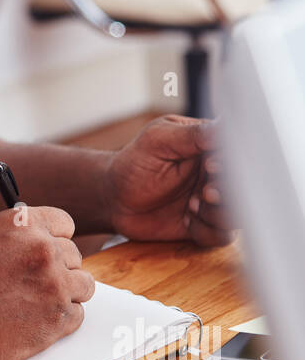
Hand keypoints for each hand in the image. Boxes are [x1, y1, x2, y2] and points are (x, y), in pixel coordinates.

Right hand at [0, 205, 95, 359]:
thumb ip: (12, 228)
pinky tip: (34, 320)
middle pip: (74, 256)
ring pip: (83, 285)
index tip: (46, 251)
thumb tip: (34, 228)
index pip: (65, 224)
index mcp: (25, 224)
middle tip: (32, 283)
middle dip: (57, 268)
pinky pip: (77, 315)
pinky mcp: (57, 320)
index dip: (54, 239)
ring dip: (65, 293)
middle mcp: (44, 250)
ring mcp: (54, 286)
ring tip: (36, 302)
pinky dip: (60, 320)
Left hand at [104, 114, 230, 246]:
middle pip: (245, 187)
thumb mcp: (159, 140)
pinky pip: (221, 236)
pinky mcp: (203, 225)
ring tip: (191, 205)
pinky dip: (207, 231)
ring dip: (218, 213)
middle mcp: (217, 175)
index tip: (210, 165)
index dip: (231, 162)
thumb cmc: (134, 162)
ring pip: (237, 214)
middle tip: (204, 192)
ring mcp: (212, 202)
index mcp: (211, 147)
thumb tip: (229, 123)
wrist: (114, 197)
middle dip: (227, 192)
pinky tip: (188, 220)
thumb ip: (194, 135)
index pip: (238, 153)